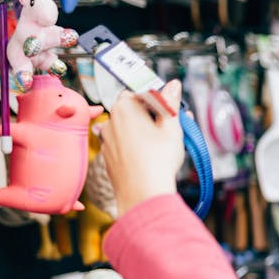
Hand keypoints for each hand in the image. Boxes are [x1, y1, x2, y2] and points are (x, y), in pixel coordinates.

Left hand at [100, 80, 184, 214]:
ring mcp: (106, 139)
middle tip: (169, 129)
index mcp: (125, 107)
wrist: (142, 193)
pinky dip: (133, 147)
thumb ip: (170, 102)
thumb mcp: (172, 127)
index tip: (170, 112)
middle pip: (132, 110)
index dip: (157, 101)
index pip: (141, 93)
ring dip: (141, 131)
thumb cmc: (157, 159)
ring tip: (160, 146)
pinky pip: (122, 144)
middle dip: (150, 116)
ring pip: (126, 128)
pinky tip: (148, 158)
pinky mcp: (107, 156)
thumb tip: (172, 85)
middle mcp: (111, 120)